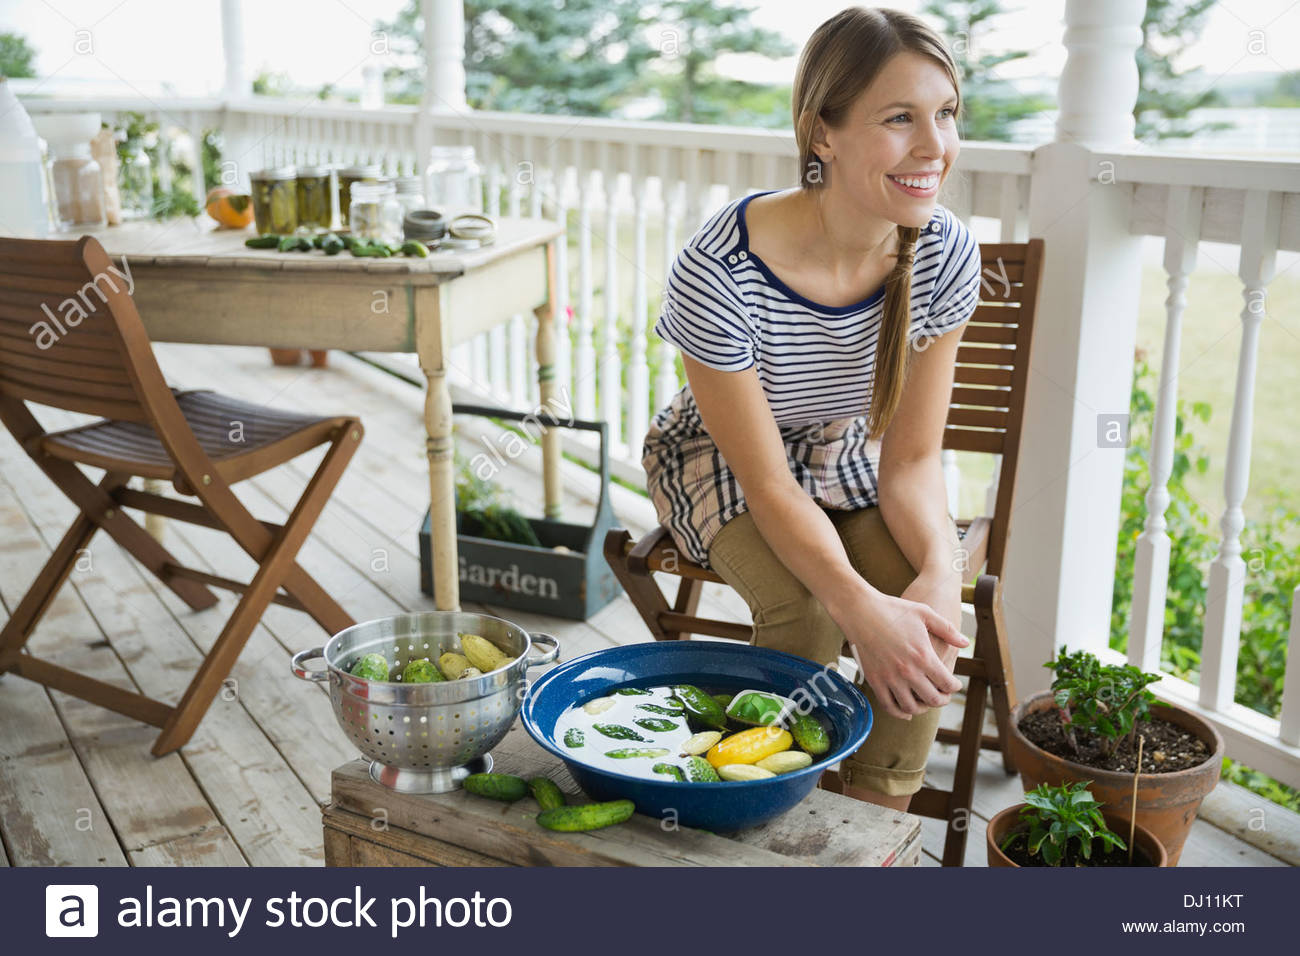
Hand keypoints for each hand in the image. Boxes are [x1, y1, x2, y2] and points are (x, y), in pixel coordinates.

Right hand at [829, 583, 968, 720]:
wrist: (860, 610)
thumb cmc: (893, 609)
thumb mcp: (924, 613)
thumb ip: (947, 629)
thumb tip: (965, 643)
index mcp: (924, 656)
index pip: (947, 683)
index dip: (954, 687)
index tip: (954, 685)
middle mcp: (908, 671)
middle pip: (932, 700)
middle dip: (942, 700)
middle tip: (943, 695)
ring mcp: (889, 678)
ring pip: (911, 707)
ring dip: (922, 708)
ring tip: (924, 701)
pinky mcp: (874, 680)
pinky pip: (888, 706)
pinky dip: (899, 712)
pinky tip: (905, 710)